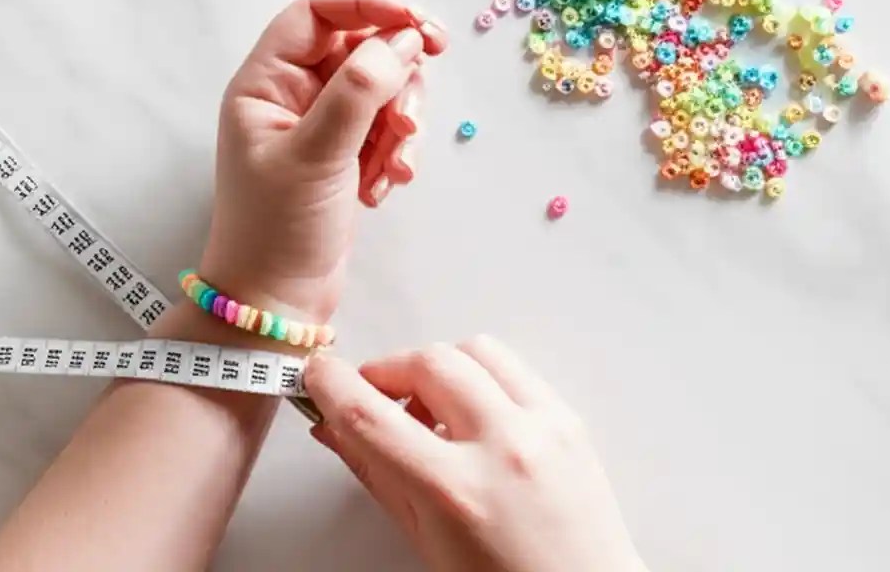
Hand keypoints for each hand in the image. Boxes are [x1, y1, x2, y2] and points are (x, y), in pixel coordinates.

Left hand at [199, 0, 446, 321]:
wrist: (276, 303)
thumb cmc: (277, 229)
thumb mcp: (317, 154)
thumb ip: (359, 90)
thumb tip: (402, 39)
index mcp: (266, 82)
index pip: (318, 12)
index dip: (370, 5)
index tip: (419, 24)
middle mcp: (292, 94)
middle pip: (361, 48)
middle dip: (395, 80)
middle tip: (409, 119)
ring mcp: (321, 125)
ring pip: (382, 89)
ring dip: (399, 122)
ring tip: (394, 164)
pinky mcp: (345, 155)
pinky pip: (386, 129)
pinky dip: (395, 153)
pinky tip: (383, 187)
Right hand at [305, 337, 647, 571]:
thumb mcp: (423, 540)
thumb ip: (375, 474)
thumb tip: (333, 427)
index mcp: (455, 492)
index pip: (371, 415)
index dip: (332, 385)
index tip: (318, 375)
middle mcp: (503, 449)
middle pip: (425, 362)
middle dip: (386, 370)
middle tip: (371, 394)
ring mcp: (544, 428)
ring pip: (474, 350)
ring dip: (437, 366)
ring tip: (426, 406)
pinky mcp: (570, 419)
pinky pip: (514, 368)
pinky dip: (480, 377)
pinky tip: (469, 412)